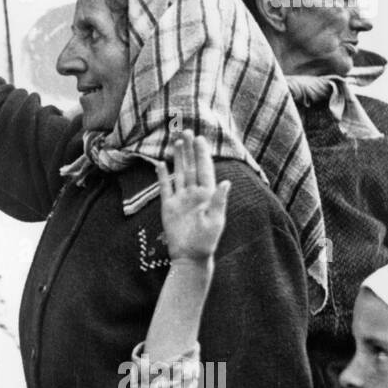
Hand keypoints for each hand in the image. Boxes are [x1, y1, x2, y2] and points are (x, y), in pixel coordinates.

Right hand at [156, 131, 229, 262]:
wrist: (189, 256)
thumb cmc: (206, 240)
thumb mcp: (216, 220)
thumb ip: (219, 200)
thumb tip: (226, 182)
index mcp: (207, 195)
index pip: (204, 170)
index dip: (202, 154)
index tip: (201, 139)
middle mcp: (194, 194)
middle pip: (191, 167)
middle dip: (190, 150)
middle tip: (188, 132)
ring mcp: (180, 199)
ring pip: (179, 173)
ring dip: (178, 158)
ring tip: (177, 142)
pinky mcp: (168, 206)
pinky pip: (165, 187)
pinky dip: (163, 176)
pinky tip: (161, 164)